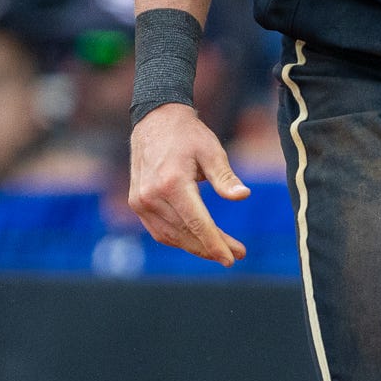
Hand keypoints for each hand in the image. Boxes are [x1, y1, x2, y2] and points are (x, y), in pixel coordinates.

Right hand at [128, 104, 249, 265]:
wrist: (155, 121)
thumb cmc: (188, 135)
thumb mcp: (212, 151)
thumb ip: (225, 177)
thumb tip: (243, 196)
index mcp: (171, 183)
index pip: (197, 223)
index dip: (215, 243)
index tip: (232, 258)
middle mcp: (151, 196)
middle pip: (186, 232)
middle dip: (211, 247)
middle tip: (236, 255)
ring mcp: (140, 202)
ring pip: (171, 236)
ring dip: (196, 247)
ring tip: (222, 251)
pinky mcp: (137, 203)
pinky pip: (159, 230)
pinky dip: (179, 239)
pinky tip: (199, 241)